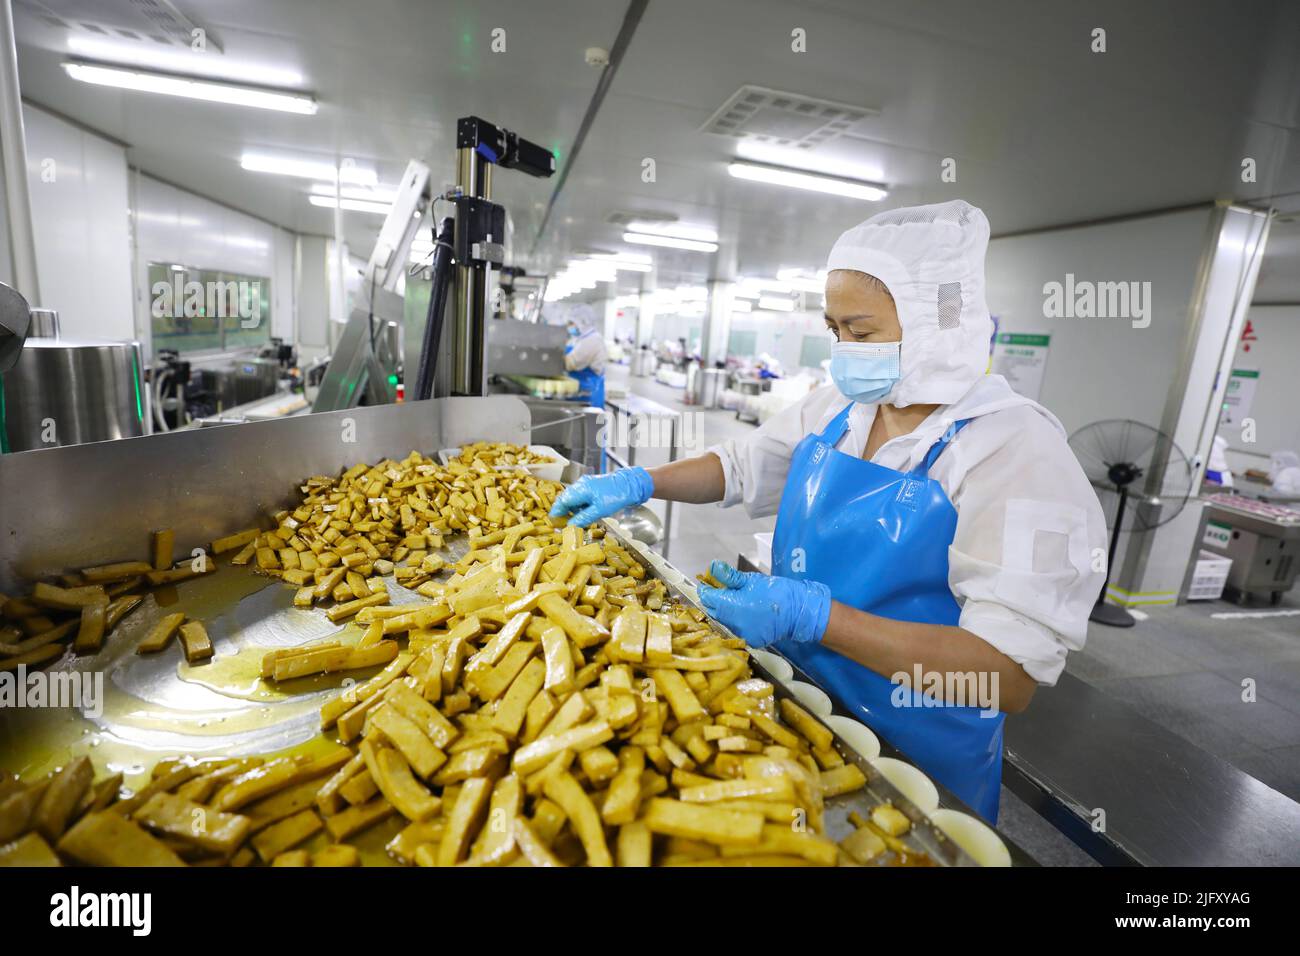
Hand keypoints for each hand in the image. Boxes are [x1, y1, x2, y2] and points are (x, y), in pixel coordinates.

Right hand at [549, 467, 653, 527]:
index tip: (553, 520)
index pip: (563, 500)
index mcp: (581, 489)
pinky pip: (581, 494)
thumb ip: (583, 518)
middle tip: (560, 521)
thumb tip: (571, 525)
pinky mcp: (592, 485)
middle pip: (566, 497)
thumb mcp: (599, 510)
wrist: (630, 485)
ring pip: (573, 496)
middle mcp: (581, 484)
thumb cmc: (616, 496)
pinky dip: (579, 503)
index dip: (557, 511)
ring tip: (573, 519)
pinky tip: (582, 512)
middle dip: (563, 509)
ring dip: (571, 507)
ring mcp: (587, 483)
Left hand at [697, 561, 831, 647]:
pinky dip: (737, 621)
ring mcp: (742, 633)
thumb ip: (729, 576)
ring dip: (726, 611)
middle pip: (715, 611)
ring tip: (735, 600)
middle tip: (720, 590)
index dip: (706, 589)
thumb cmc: (775, 591)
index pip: (708, 598)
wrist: (798, 610)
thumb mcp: (751, 579)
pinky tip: (745, 612)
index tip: (706, 583)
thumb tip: (712, 567)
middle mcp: (733, 623)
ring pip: (725, 621)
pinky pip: (737, 629)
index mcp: (731, 605)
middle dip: (715, 600)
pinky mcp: (751, 640)